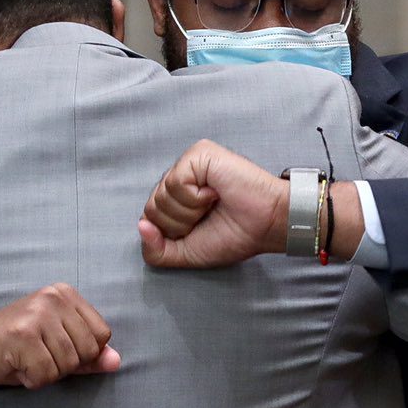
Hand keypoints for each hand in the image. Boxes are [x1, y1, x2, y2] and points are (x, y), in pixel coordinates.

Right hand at [0, 285, 122, 396]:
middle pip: (87, 351)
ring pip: (68, 365)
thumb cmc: (12, 350)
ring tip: (24, 360)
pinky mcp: (21, 335)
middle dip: (63, 366)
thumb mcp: (56, 350)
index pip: (102, 336)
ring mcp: (36, 314)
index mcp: (64, 294)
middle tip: (35, 356)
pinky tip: (14, 366)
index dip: (81, 355)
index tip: (51, 349)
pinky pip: (46, 374)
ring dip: (45, 373)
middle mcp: (53, 297)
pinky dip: (31, 380)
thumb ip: (88, 356)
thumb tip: (116, 361)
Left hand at [137, 139, 287, 268]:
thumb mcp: (187, 254)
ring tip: (214, 204)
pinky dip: (196, 198)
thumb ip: (156, 250)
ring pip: (162, 197)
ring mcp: (188, 164)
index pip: (150, 217)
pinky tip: (215, 192)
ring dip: (190, 211)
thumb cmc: (235, 235)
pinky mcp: (198, 154)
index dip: (174, 232)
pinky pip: (176, 184)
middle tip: (209, 216)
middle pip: (152, 208)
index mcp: (176, 198)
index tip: (202, 228)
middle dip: (181, 223)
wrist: (265, 225)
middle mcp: (180, 178)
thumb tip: (141, 226)